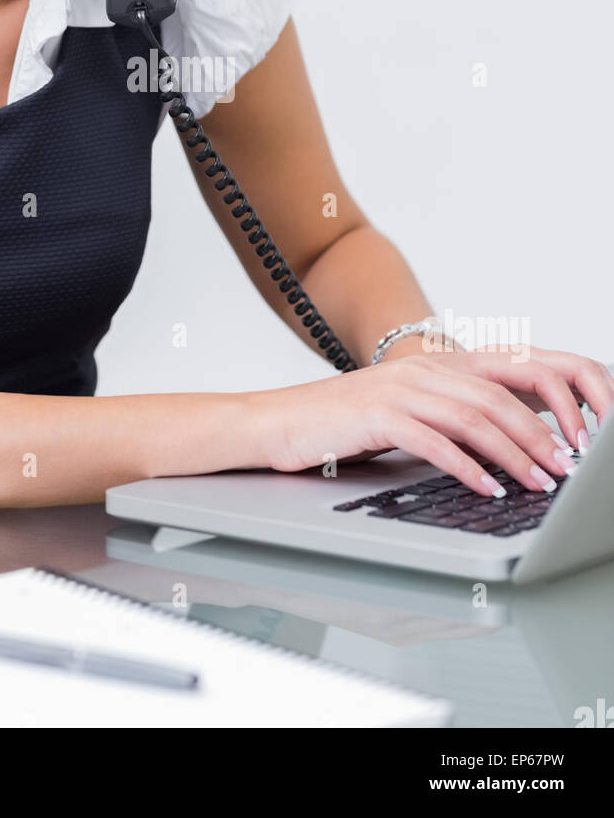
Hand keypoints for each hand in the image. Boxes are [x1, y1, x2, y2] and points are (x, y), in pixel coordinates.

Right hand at [249, 346, 613, 499]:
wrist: (279, 420)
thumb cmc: (341, 422)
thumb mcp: (404, 408)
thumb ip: (448, 414)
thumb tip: (503, 443)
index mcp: (434, 365)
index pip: (507, 372)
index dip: (548, 400)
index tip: (574, 434)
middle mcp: (421, 370)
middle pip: (499, 398)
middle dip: (540, 435)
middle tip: (564, 468)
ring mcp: (399, 390)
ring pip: (473, 418)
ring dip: (513, 454)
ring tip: (536, 482)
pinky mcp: (377, 416)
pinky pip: (434, 442)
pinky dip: (466, 468)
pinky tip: (485, 489)